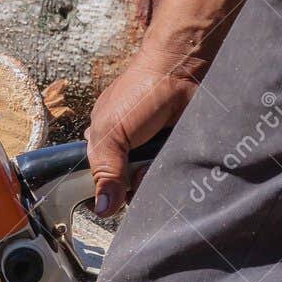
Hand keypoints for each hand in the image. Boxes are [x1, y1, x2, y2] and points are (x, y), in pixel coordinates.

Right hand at [85, 48, 206, 214]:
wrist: (181, 72)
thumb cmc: (139, 93)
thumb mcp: (110, 133)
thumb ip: (104, 172)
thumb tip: (102, 209)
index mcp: (104, 146)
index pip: (99, 183)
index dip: (104, 193)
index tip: (110, 198)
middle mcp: (129, 154)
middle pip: (127, 191)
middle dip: (132, 189)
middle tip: (137, 171)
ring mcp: (155, 156)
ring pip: (152, 188)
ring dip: (156, 181)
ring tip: (159, 160)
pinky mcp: (179, 156)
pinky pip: (176, 178)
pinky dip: (177, 176)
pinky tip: (176, 162)